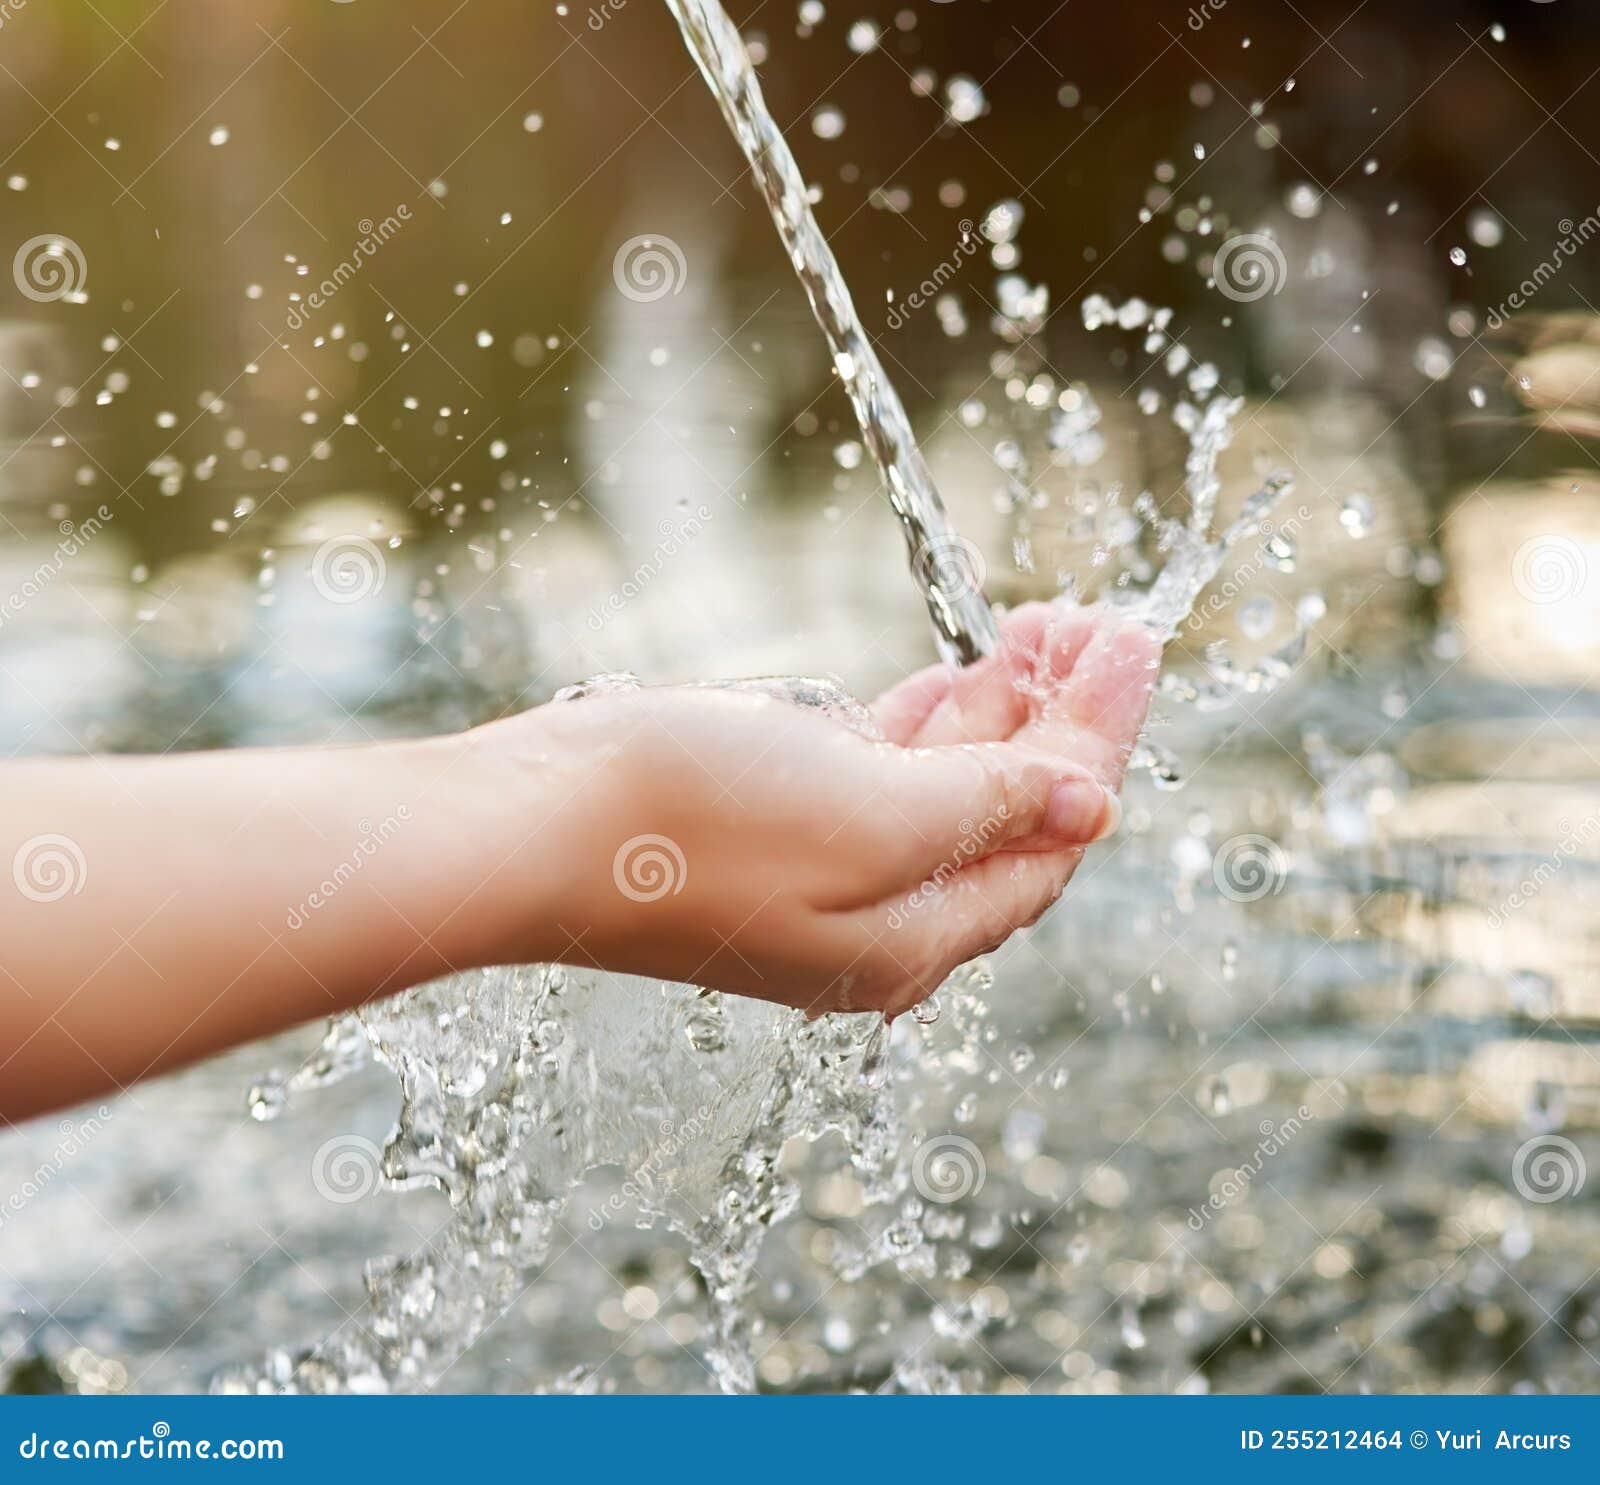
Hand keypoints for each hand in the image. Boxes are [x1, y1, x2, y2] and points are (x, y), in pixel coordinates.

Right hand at [477, 602, 1158, 1016]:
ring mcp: (825, 865)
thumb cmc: (694, 826)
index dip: (1097, 737)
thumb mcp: (869, 817)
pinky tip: (958, 672)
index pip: (1047, 837)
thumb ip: (986, 809)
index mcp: (914, 936)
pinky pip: (881, 769)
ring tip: (1043, 625)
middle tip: (1098, 622)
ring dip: (1000, 706)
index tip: (1130, 642)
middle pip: (1006, 811)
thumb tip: (1090, 806)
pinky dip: (928, 718)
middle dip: (1060, 717)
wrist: (531, 826)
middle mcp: (880, 913)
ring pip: (946, 783)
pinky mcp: (774, 818)